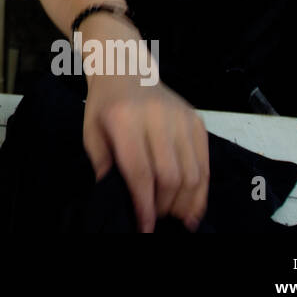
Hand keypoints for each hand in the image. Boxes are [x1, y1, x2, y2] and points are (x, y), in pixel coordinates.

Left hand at [81, 54, 208, 231]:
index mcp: (125, 119)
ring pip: (193, 173)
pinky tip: (193, 207)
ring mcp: (182, 119)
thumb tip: (119, 200)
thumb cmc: (105, 105)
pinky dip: (202, 190)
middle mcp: (158, 117)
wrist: (125, 69)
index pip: (140, 171)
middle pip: (171, 176)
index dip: (144, 205)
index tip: (145, 227)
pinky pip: (205, 163)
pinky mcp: (197, 122)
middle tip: (156, 219)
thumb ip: (103, 166)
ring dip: (185, 203)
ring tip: (175, 218)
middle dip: (164, 206)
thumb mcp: (91, 132)